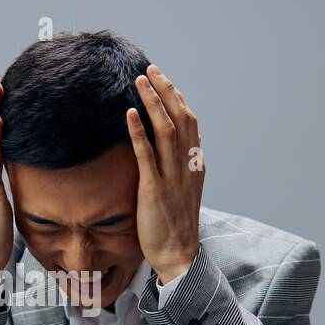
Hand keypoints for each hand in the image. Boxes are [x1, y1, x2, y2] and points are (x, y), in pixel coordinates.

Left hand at [126, 64, 204, 282]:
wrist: (178, 255)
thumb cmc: (177, 224)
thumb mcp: (186, 190)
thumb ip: (186, 165)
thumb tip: (190, 141)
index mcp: (195, 165)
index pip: (190, 122)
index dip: (177, 98)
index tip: (163, 79)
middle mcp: (187, 166)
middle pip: (181, 118)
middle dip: (166, 91)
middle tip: (151, 69)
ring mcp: (173, 177)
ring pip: (166, 130)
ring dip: (153, 103)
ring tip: (140, 80)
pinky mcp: (154, 189)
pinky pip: (147, 155)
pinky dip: (139, 132)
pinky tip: (129, 113)